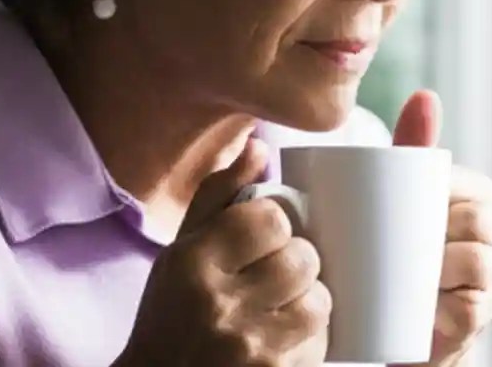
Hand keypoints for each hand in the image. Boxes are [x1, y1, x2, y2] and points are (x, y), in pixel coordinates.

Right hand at [116, 138, 329, 366]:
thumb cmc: (172, 314)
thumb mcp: (180, 251)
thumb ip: (218, 195)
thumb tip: (260, 146)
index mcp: (194, 262)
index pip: (271, 218)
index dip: (277, 226)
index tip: (263, 239)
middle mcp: (220, 306)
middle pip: (301, 258)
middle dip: (295, 263)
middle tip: (273, 276)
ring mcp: (250, 348)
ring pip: (319, 301)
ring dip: (307, 302)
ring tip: (280, 309)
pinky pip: (319, 343)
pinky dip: (308, 339)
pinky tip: (279, 340)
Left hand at [391, 91, 491, 366]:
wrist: (391, 325)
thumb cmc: (402, 250)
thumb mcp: (401, 198)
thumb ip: (411, 149)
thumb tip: (426, 95)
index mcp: (481, 197)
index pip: (460, 185)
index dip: (428, 200)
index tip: (400, 215)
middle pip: (472, 220)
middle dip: (433, 234)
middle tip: (395, 246)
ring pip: (475, 261)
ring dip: (438, 270)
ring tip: (409, 275)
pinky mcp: (480, 320)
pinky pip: (468, 308)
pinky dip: (441, 309)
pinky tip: (423, 309)